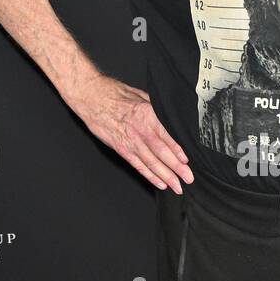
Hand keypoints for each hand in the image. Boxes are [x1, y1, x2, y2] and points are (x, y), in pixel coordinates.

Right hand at [69, 74, 193, 192]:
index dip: (178, 150)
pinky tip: (159, 183)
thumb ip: (157, 108)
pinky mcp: (120, 148)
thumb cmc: (115, 93)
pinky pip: (137, 165)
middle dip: (176, 168)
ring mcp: (129, 141)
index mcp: (147, 114)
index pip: (167, 136)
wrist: (91, 97)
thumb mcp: (141, 95)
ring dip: (165, 176)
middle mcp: (140, 130)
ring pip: (151, 162)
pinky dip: (149, 175)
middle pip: (161, 153)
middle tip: (188, 179)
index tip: (187, 161)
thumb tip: (172, 118)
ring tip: (177, 186)